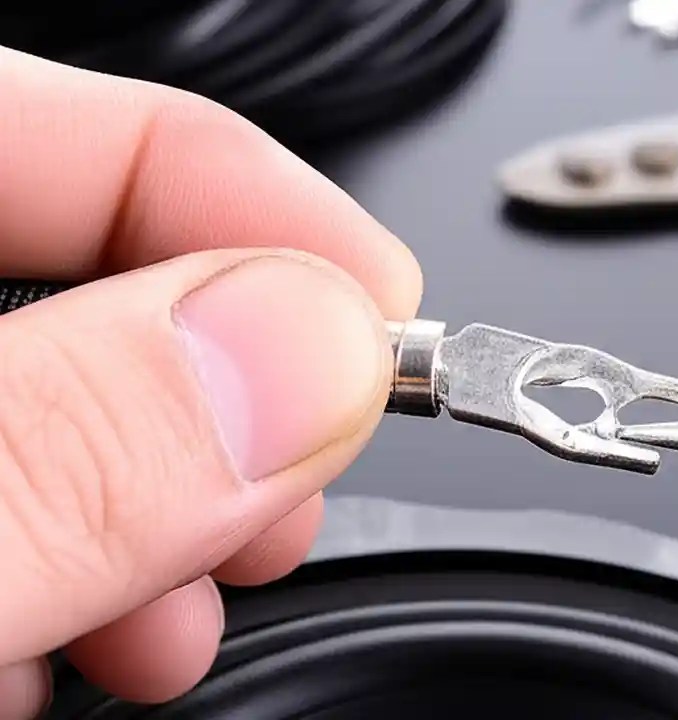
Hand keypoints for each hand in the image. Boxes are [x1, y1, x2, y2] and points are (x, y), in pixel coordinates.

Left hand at [0, 50, 421, 716]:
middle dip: (227, 395)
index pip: (68, 128)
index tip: (395, 336)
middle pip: (82, 272)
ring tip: (174, 624)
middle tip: (295, 504)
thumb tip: (304, 351)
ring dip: (157, 510)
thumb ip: (65, 453)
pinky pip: (2, 501)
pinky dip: (68, 569)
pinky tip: (57, 653)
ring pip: (57, 402)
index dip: (264, 213)